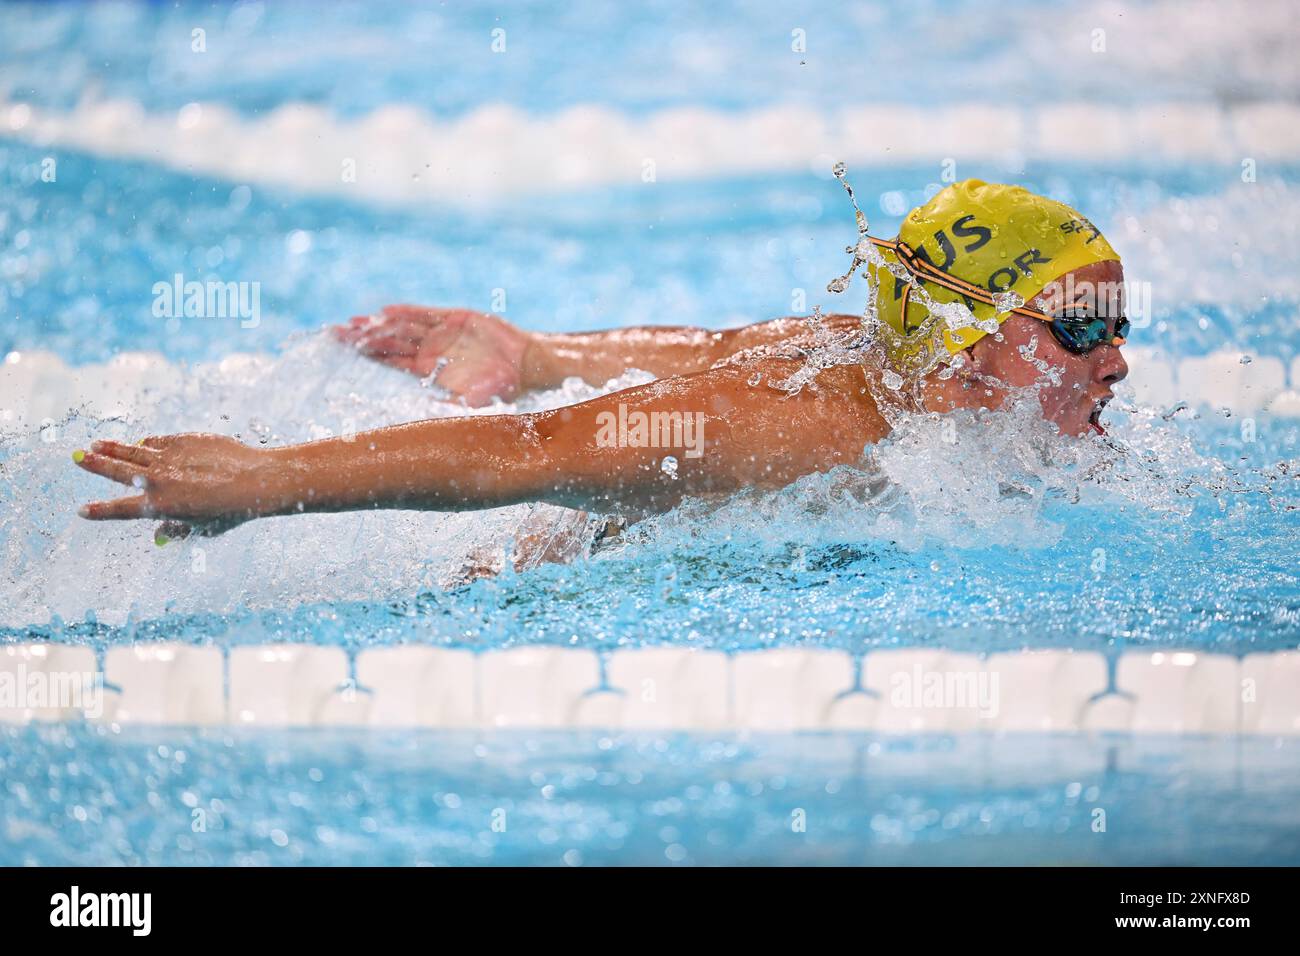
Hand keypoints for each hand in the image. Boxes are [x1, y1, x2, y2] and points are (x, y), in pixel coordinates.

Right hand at [74, 434, 278, 536]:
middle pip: (116, 471)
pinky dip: (147, 444)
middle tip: (77, 458)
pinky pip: (157, 441)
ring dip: (112, 448)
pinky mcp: (181, 440)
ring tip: (96, 445)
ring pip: (131, 451)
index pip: (120, 509)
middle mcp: (157, 480)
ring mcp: (167, 457)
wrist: (255, 480)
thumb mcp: (203, 528)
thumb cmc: (232, 510)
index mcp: (159, 506)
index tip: (82, 510)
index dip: (100, 511)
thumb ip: (178, 530)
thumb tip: (159, 535)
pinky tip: (141, 444)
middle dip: (94, 465)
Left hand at [333, 305, 531, 406]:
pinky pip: (427, 314)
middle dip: (363, 337)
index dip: (369, 353)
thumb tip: (428, 418)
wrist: (527, 366)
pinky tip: (386, 311)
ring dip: (379, 324)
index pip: (391, 360)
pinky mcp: (456, 318)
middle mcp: (430, 351)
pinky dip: (408, 312)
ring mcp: (442, 333)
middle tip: (335, 333)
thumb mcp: (475, 403)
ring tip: (353, 322)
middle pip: (389, 341)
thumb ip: (452, 408)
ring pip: (403, 326)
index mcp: (429, 371)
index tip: (345, 348)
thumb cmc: (502, 389)